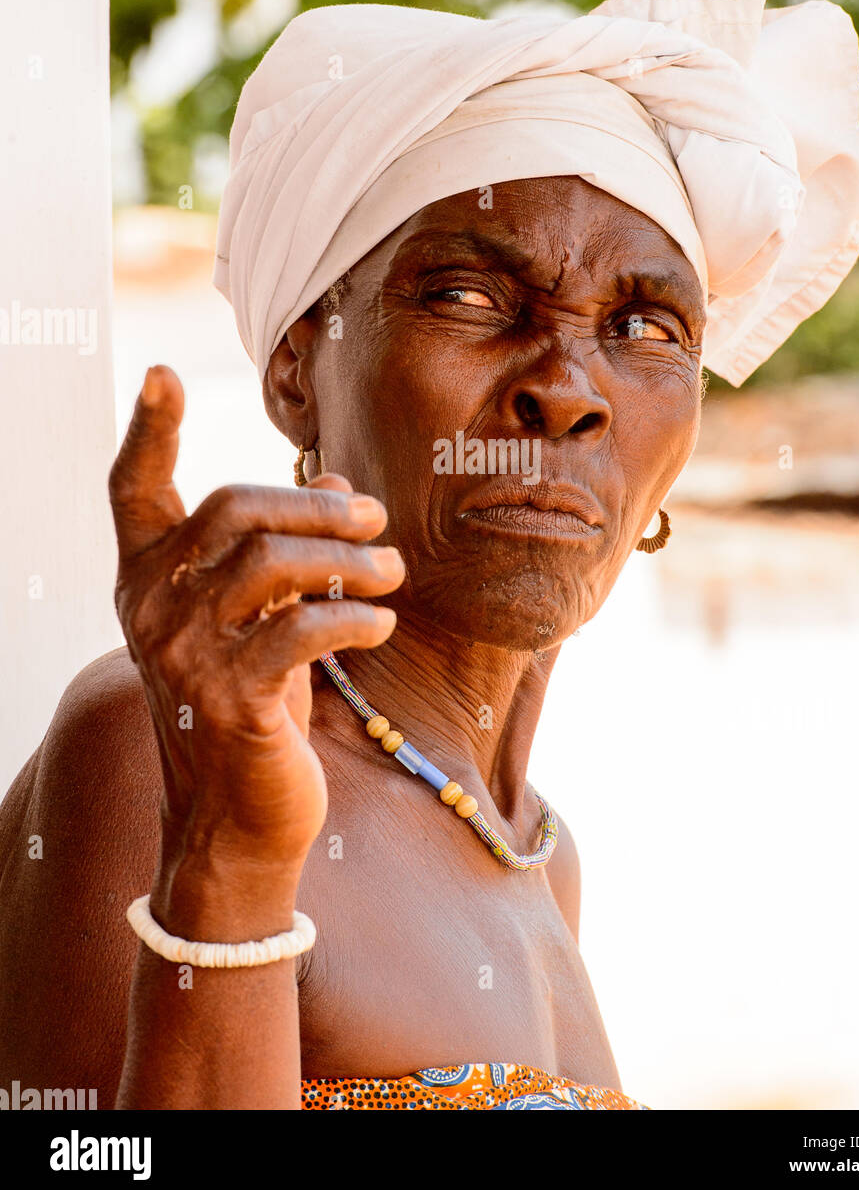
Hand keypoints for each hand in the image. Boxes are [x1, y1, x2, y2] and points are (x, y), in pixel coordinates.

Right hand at [108, 366, 402, 880]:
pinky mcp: (231, 698)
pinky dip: (356, 615)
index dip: (148, 430)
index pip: (133, 489)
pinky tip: (382, 622)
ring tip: (394, 574)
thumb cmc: (255, 704)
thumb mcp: (263, 619)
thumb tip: (339, 483)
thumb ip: (288, 549)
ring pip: (275, 562)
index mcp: (146, 579)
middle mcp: (151, 608)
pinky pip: (305, 627)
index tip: (162, 373)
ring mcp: (183, 654)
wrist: (237, 816)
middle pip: (236, 509)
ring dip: (353, 559)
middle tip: (376, 521)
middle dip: (319, 507)